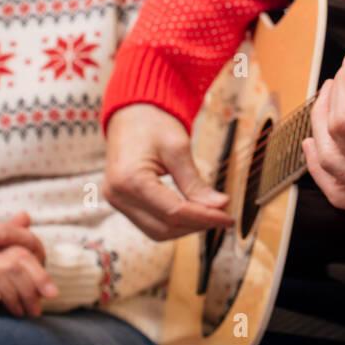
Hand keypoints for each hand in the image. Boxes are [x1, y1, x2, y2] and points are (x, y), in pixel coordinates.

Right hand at [104, 102, 232, 239]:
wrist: (131, 112)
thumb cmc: (153, 123)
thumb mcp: (178, 149)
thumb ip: (196, 183)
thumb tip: (219, 206)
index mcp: (130, 180)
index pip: (174, 212)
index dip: (205, 218)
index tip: (228, 217)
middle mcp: (118, 196)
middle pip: (164, 227)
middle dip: (197, 225)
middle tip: (223, 217)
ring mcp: (116, 201)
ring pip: (156, 231)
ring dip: (185, 228)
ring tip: (210, 216)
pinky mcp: (121, 202)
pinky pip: (149, 223)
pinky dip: (172, 223)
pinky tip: (192, 214)